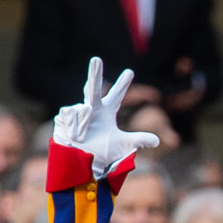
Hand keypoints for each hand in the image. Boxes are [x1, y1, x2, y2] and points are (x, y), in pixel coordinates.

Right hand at [54, 58, 172, 177]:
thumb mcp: (122, 147)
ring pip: (83, 110)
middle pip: (94, 89)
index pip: (116, 96)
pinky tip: (73, 135)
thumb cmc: (102, 154)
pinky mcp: (64, 116)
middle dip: (94, 74)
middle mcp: (92, 109)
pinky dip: (74, 127)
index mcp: (106, 113)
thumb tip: (157, 141)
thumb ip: (138, 140)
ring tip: (83, 137)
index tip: (130, 71)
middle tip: (96, 59)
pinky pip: (71, 116)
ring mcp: (77, 111)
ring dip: (83, 126)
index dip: (122, 84)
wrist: (82, 164)